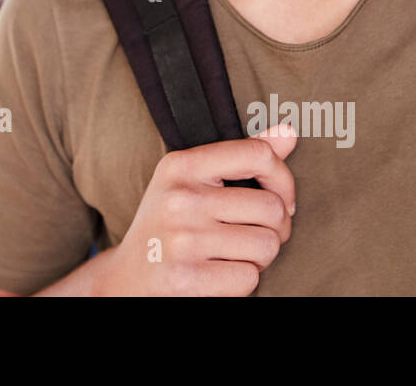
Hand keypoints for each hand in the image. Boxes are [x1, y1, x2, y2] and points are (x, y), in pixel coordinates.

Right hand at [92, 124, 297, 295]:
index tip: (281, 198)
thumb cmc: (169, 225)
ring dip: (260, 257)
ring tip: (234, 254)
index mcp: (181, 166)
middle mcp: (180, 198)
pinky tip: (220, 275)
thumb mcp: (192, 181)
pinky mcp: (186, 278)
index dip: (283, 180)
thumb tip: (289, 133)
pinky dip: (242, 281)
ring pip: (267, 245)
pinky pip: (249, 278)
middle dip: (276, 228)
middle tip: (254, 234)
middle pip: (272, 207)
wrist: (126, 278)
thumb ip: (241, 157)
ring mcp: (182, 239)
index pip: (257, 155)